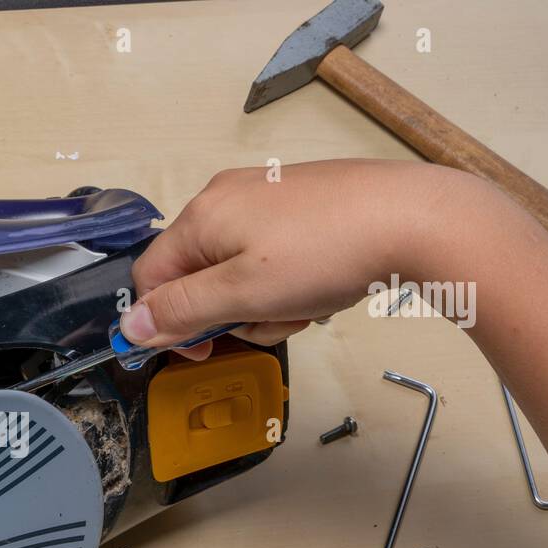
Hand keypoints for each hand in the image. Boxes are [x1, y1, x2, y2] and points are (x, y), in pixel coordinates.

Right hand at [122, 159, 485, 355]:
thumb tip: (130, 325)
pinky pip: (272, 256)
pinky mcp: (302, 204)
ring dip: (262, 305)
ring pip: (237, 271)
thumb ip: (182, 310)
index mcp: (202, 216)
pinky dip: (288, 283)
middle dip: (226, 313)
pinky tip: (321, 289)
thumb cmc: (326, 254)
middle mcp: (226, 197)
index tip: (200, 350)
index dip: (164, 321)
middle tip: (268, 325)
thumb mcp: (244, 294)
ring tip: (303, 307)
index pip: (150, 276)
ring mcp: (267, 197)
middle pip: (196, 275)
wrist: (417, 218)